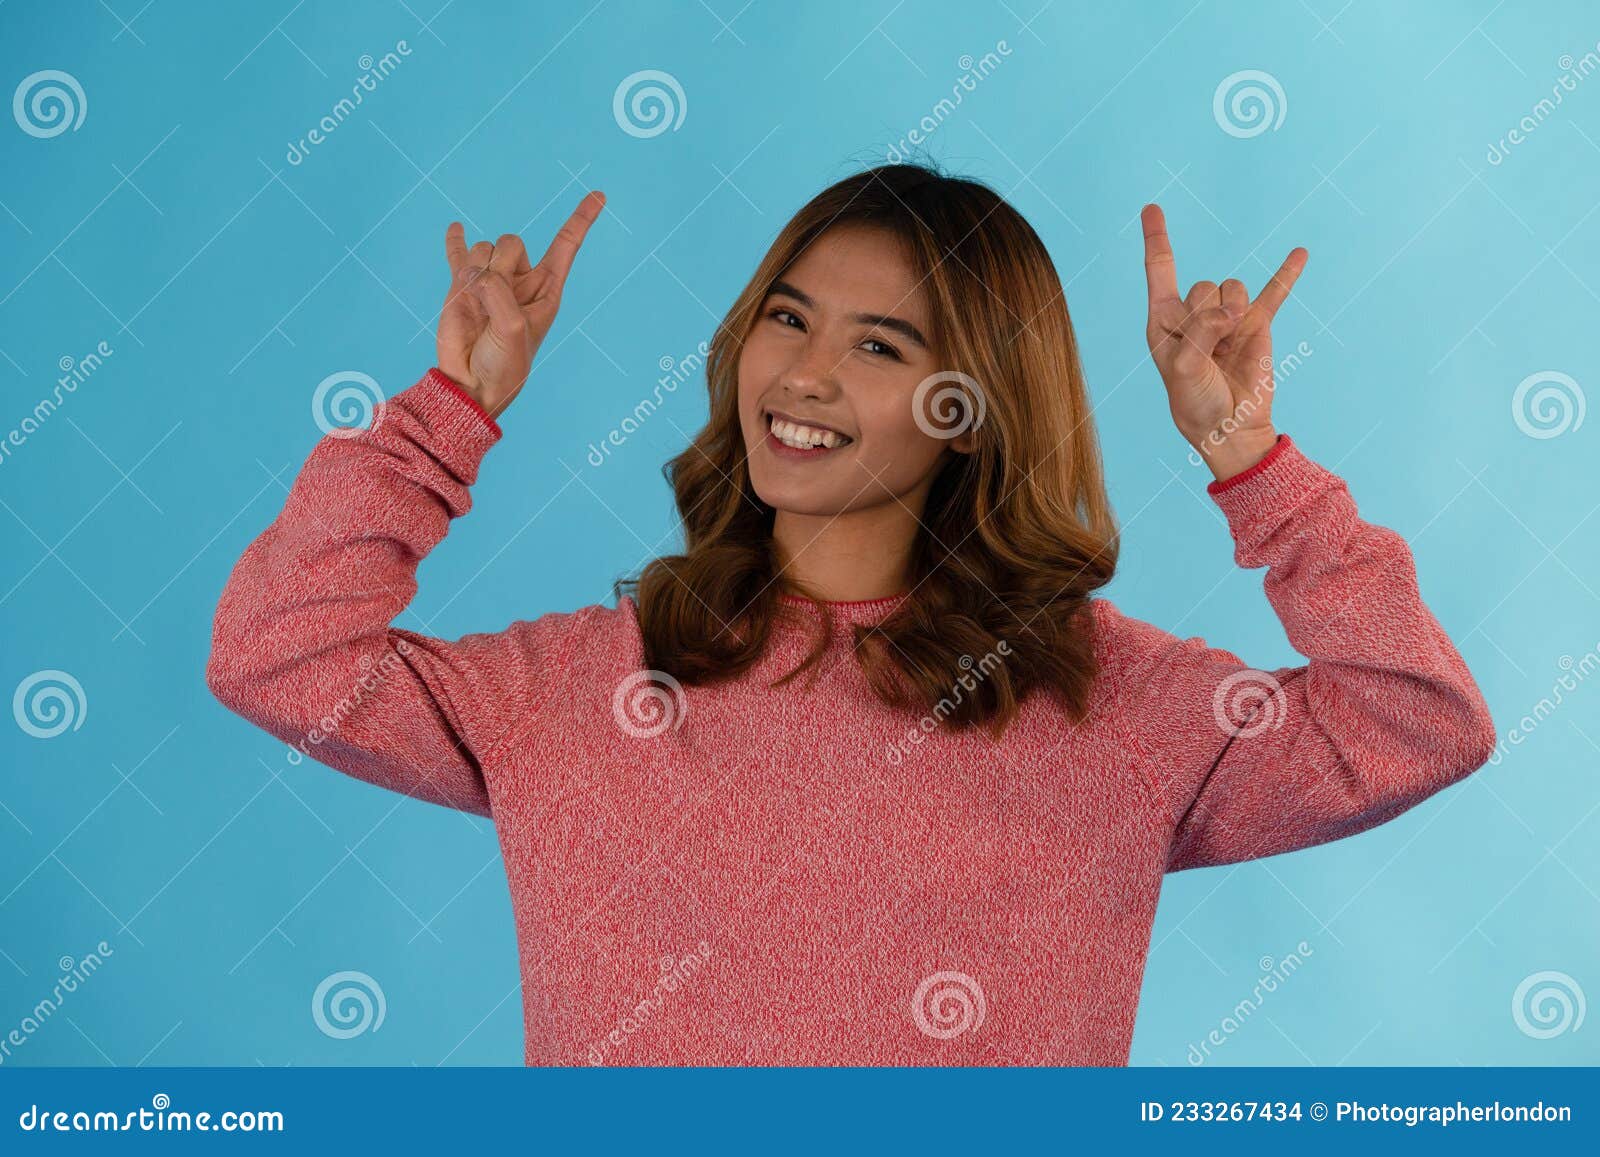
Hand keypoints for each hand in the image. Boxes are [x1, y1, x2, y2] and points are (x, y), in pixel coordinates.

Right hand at [437, 191, 605, 416]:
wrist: (471, 384)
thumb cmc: (504, 364)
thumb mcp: (514, 328)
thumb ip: (499, 292)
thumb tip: (474, 273)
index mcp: (546, 290)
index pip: (566, 245)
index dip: (581, 219)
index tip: (599, 194)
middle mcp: (520, 281)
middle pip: (511, 241)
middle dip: (500, 265)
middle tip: (493, 302)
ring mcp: (489, 281)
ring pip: (482, 248)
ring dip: (475, 273)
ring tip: (475, 307)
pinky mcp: (461, 286)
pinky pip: (459, 254)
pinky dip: (456, 242)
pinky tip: (456, 228)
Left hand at [1140, 203, 1306, 481]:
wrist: (1231, 427)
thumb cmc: (1196, 402)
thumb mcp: (1184, 368)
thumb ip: (1201, 332)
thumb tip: (1232, 310)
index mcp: (1164, 322)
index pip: (1160, 272)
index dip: (1157, 240)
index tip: (1152, 209)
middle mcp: (1194, 315)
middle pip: (1204, 285)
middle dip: (1209, 314)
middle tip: (1209, 351)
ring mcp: (1227, 318)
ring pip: (1232, 288)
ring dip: (1234, 314)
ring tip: (1229, 347)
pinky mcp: (1257, 325)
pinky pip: (1273, 293)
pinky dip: (1286, 274)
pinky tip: (1299, 253)